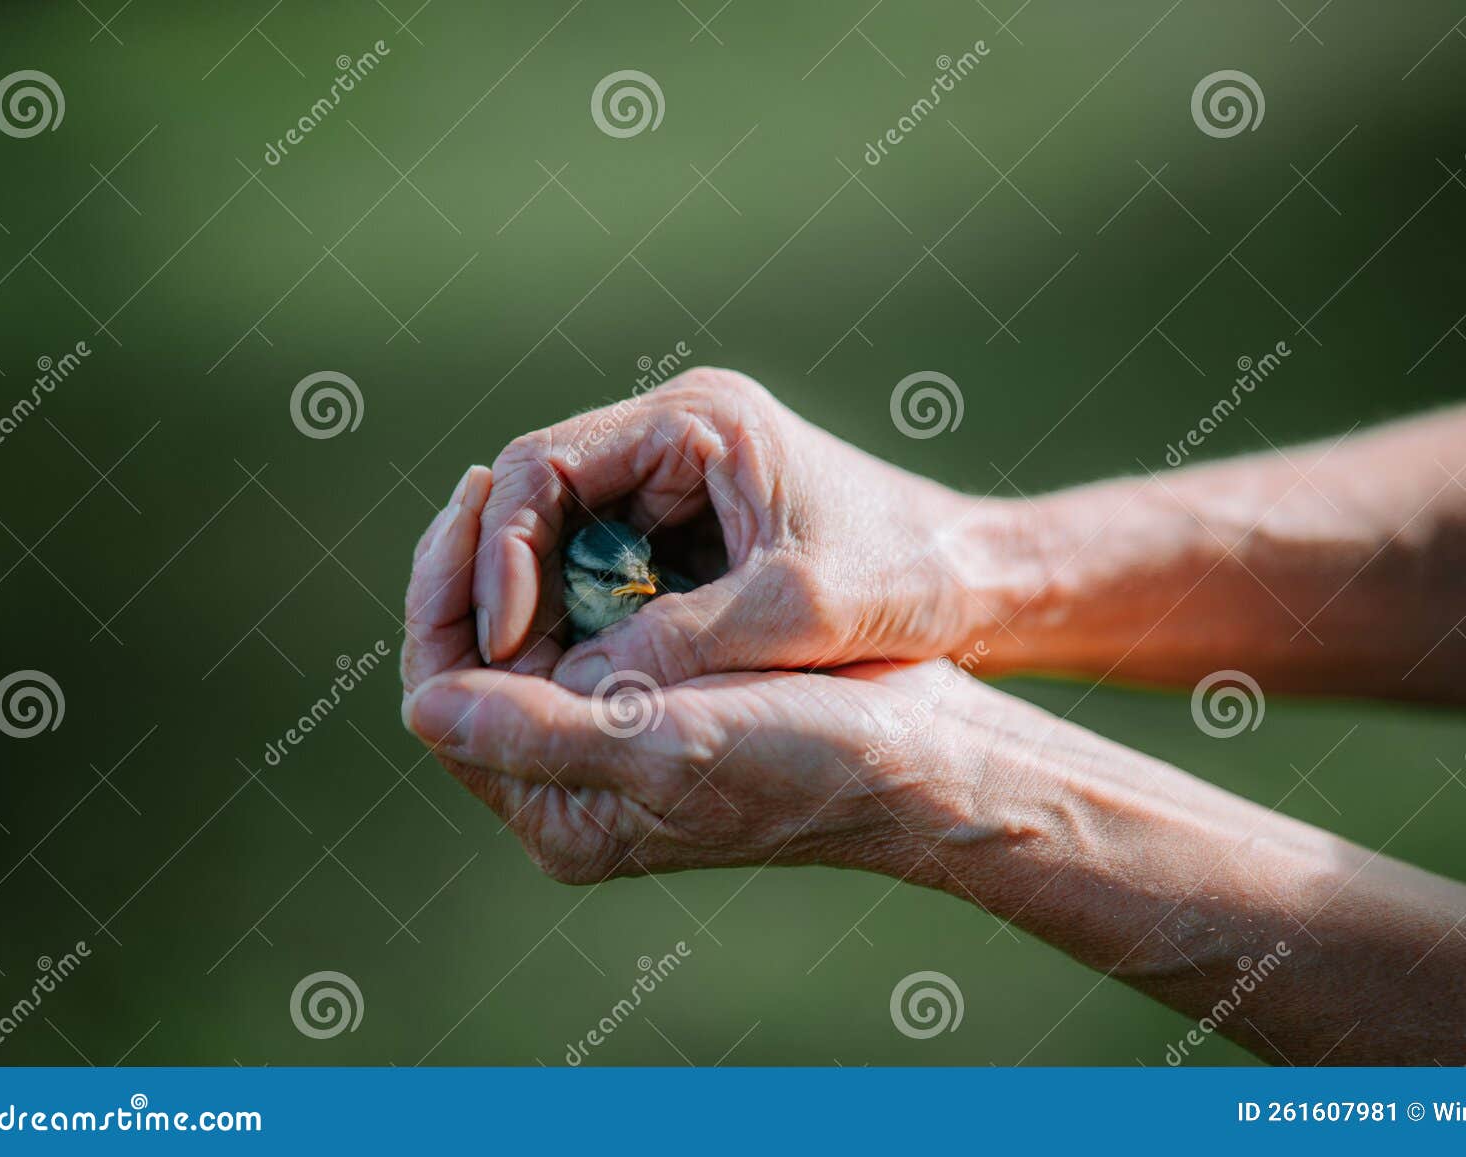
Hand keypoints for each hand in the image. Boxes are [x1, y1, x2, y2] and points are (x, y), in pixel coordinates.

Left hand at [402, 468, 993, 882]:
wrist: (924, 755)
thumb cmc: (811, 756)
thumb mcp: (668, 742)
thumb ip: (540, 731)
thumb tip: (419, 705)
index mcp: (563, 814)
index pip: (451, 702)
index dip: (442, 603)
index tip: (465, 506)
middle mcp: (576, 787)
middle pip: (482, 670)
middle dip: (478, 578)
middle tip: (483, 483)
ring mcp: (615, 747)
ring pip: (531, 643)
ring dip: (527, 570)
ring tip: (524, 492)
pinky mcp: (657, 707)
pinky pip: (587, 633)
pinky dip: (580, 578)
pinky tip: (588, 522)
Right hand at [470, 368, 983, 692]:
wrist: (974, 579)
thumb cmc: (907, 578)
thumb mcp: (801, 613)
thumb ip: (688, 641)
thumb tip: (568, 689)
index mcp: (699, 419)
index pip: (543, 465)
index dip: (503, 553)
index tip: (503, 644)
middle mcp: (674, 437)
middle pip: (536, 502)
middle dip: (507, 588)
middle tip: (490, 676)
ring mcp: (677, 482)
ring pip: (562, 544)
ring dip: (542, 614)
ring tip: (529, 689)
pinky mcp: (687, 530)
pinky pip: (603, 575)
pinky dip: (585, 627)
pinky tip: (583, 681)